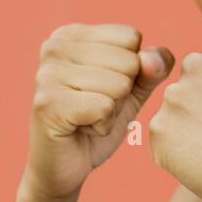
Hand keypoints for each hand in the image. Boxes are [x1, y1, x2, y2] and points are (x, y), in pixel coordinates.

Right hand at [23, 23, 173, 201]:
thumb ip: (152, 68)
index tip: (102, 89)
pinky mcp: (48, 103)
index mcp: (71, 34)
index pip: (131, 37)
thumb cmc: (97, 123)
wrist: (64, 168)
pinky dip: (103, 126)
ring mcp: (47, 73)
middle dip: (122, 93)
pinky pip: (105, 107)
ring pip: (119, 84)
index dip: (130, 71)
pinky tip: (82, 130)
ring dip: (113, 111)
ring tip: (87, 118)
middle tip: (94, 108)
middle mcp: (54, 46)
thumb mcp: (132, 90)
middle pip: (128, 61)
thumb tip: (154, 58)